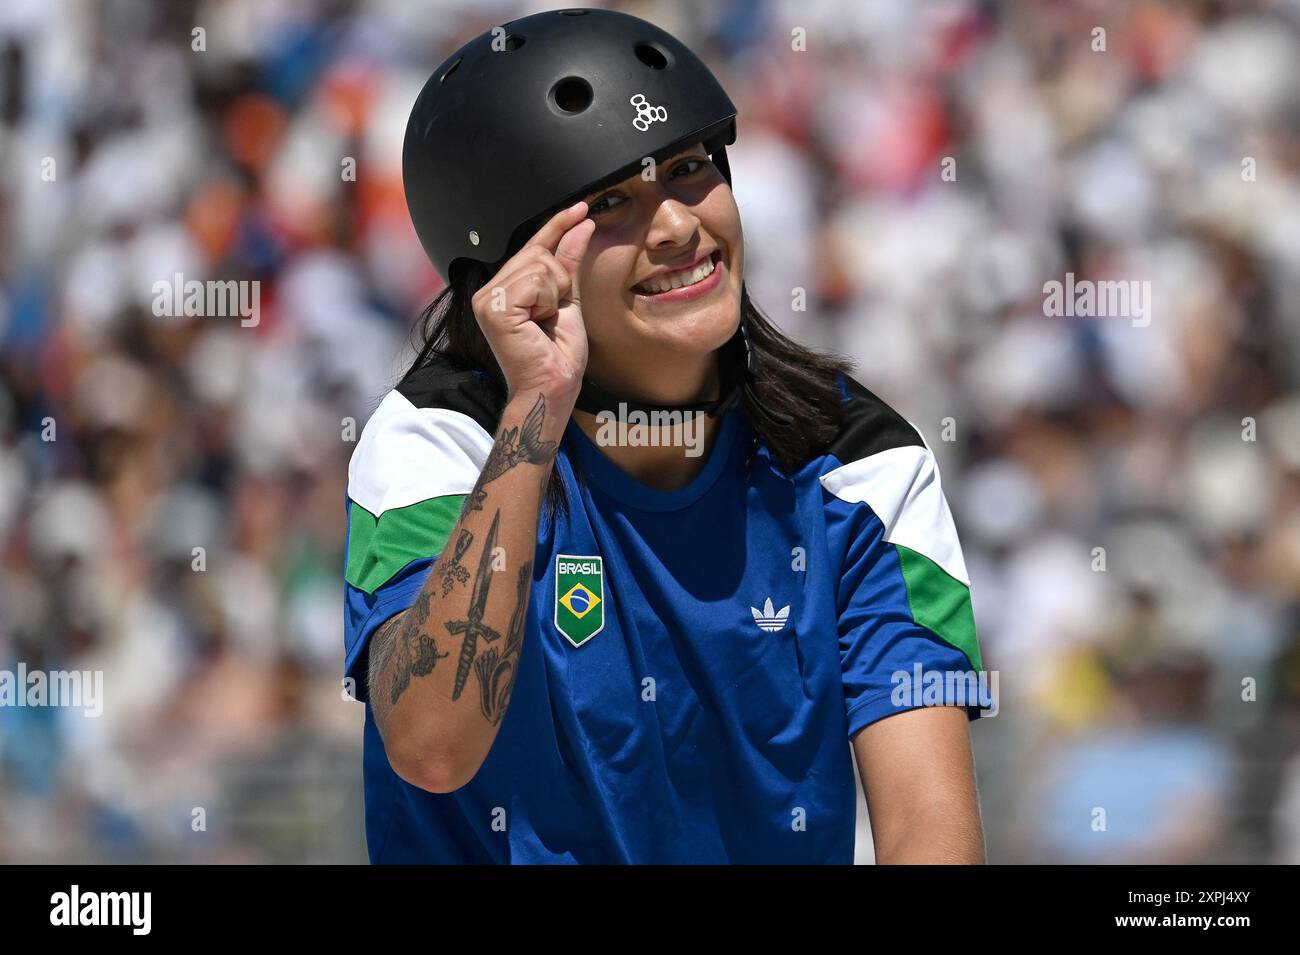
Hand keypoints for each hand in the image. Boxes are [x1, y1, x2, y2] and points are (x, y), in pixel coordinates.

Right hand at [471, 201, 594, 408]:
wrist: (552, 388)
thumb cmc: (558, 356)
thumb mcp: (569, 301)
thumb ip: (569, 264)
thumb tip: (581, 226)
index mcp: (503, 289)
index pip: (533, 246)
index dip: (557, 225)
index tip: (581, 208)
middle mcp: (488, 290)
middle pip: (538, 253)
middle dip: (560, 281)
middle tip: (553, 315)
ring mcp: (486, 298)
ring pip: (539, 265)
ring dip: (555, 294)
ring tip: (545, 322)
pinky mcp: (493, 307)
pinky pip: (534, 281)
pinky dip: (547, 301)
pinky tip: (538, 323)